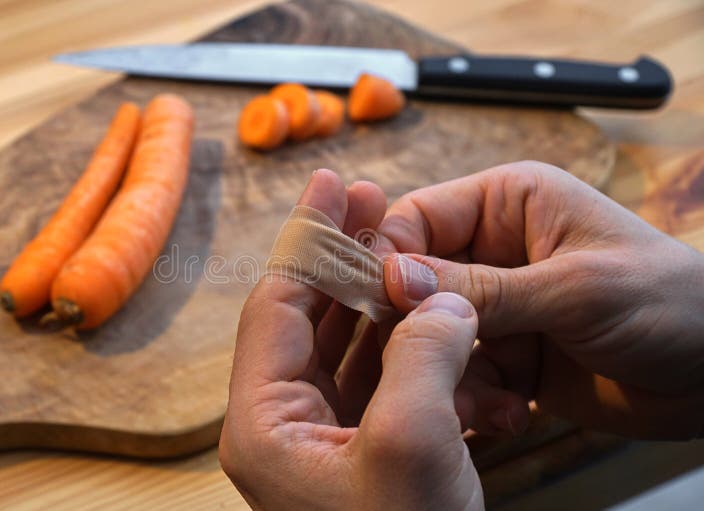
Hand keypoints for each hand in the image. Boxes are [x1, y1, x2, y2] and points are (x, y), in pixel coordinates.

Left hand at [219, 170, 483, 509]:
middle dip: (341, 253)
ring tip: (405, 245)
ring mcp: (324, 435)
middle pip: (308, 314)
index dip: (308, 238)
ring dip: (378, 293)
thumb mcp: (412, 449)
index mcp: (263, 424)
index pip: (277, 304)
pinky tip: (435, 316)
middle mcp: (283, 424)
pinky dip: (407, 341)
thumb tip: (440, 300)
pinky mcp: (364, 446)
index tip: (330, 183)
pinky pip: (379, 374)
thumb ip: (422, 357)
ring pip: (346, 340)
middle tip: (367, 197)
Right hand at [380, 161, 703, 438]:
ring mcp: (497, 305)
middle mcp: (492, 249)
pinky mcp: (506, 353)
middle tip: (427, 365)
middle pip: (415, 281)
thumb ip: (483, 289)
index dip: (390, 256)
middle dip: (419, 329)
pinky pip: (460, 372)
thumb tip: (393, 278)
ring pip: (431, 335)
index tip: (380, 303)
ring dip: (450, 374)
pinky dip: (475, 398)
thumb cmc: (669, 304)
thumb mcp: (575, 289)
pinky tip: (508, 413)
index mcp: (507, 204)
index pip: (417, 218)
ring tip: (488, 402)